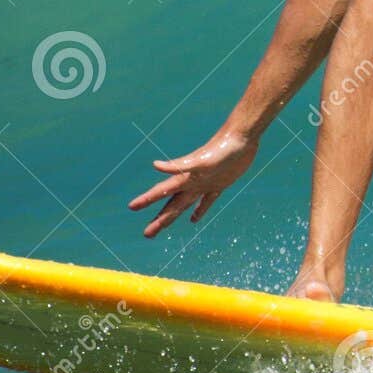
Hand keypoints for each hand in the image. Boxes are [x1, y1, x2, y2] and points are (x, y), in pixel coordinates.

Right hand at [128, 131, 258, 237]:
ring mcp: (204, 184)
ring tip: (162, 227)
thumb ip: (179, 165)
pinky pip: (206, 202)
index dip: (146, 200)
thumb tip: (155, 165)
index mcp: (184, 177)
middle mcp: (191, 182)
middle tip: (147, 234)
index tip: (132, 207)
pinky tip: (193, 220)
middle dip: (159, 219)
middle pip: (171, 205)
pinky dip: (199, 211)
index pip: (161, 191)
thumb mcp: (201, 160)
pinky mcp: (219, 185)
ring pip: (184, 205)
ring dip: (173, 216)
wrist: (240, 137)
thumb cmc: (221, 147)